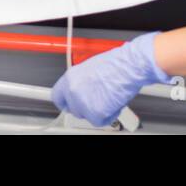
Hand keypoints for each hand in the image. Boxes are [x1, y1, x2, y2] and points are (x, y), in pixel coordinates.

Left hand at [51, 32, 172, 126]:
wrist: (127, 66)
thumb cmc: (114, 64)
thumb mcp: (89, 68)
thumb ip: (81, 82)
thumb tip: (83, 90)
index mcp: (69, 78)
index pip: (57, 97)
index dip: (66, 103)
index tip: (71, 105)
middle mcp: (72, 91)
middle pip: (73, 109)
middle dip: (85, 108)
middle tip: (98, 101)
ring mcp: (82, 103)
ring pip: (86, 116)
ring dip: (97, 111)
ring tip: (108, 98)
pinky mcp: (95, 113)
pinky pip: (100, 121)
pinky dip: (108, 116)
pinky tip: (113, 103)